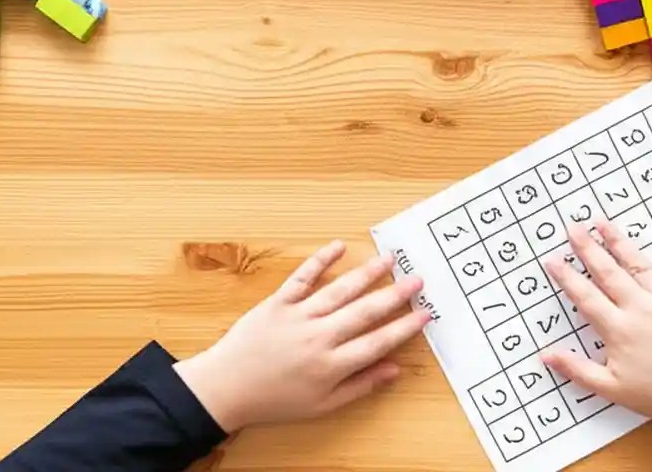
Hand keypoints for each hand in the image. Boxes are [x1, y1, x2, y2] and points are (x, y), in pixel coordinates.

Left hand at [173, 240, 430, 432]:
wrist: (227, 388)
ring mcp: (298, 316)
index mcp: (331, 366)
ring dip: (367, 273)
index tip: (425, 314)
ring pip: (340, 290)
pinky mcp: (278, 302)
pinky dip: (320, 260)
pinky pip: (302, 277)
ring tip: (389, 259)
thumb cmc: (275, 400)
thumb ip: (360, 386)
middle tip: (418, 280)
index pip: (377, 342)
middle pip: (365, 312)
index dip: (404, 328)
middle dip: (395, 295)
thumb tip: (394, 370)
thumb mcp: (322, 405)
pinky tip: (339, 246)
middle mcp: (319, 338)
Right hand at [541, 222, 651, 459]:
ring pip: (639, 265)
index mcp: (619, 330)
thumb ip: (577, 370)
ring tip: (603, 222)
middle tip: (573, 228)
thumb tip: (546, 356)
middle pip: (608, 272)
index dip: (567, 277)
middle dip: (588, 248)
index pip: (586, 297)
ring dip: (619, 242)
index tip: (553, 259)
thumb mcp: (611, 389)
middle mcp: (641, 310)